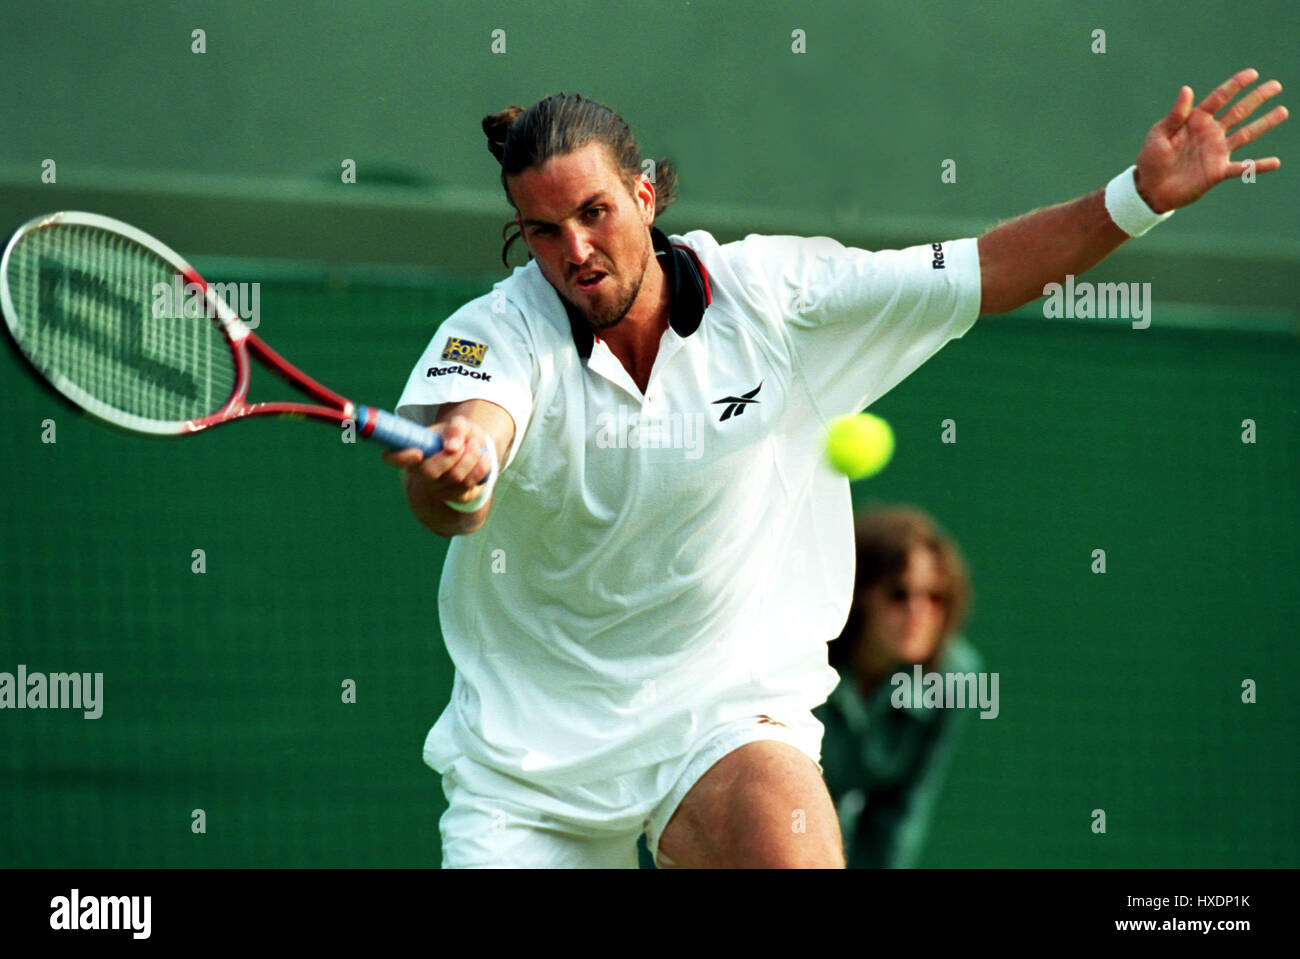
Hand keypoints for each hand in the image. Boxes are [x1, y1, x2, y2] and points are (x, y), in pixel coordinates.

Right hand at [380, 414, 493, 507]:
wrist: (477, 450)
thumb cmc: (460, 435)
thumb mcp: (460, 424)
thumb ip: (455, 428)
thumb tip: (451, 446)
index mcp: (412, 450)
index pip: (391, 457)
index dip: (399, 457)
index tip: (418, 453)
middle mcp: (419, 473)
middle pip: (430, 471)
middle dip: (455, 454)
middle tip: (469, 441)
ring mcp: (436, 488)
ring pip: (454, 478)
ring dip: (472, 458)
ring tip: (476, 445)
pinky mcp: (455, 497)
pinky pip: (469, 486)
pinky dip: (481, 468)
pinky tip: (483, 458)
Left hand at [1134, 68, 1286, 212]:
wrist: (1150, 189)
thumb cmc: (1151, 159)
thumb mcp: (1158, 134)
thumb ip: (1175, 115)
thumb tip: (1187, 89)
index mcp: (1196, 121)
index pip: (1219, 99)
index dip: (1235, 85)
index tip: (1253, 73)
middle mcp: (1211, 133)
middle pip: (1238, 112)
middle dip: (1257, 98)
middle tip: (1276, 85)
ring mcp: (1216, 152)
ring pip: (1246, 134)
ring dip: (1265, 123)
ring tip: (1283, 111)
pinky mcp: (1218, 172)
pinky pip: (1242, 168)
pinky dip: (1258, 166)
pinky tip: (1276, 162)